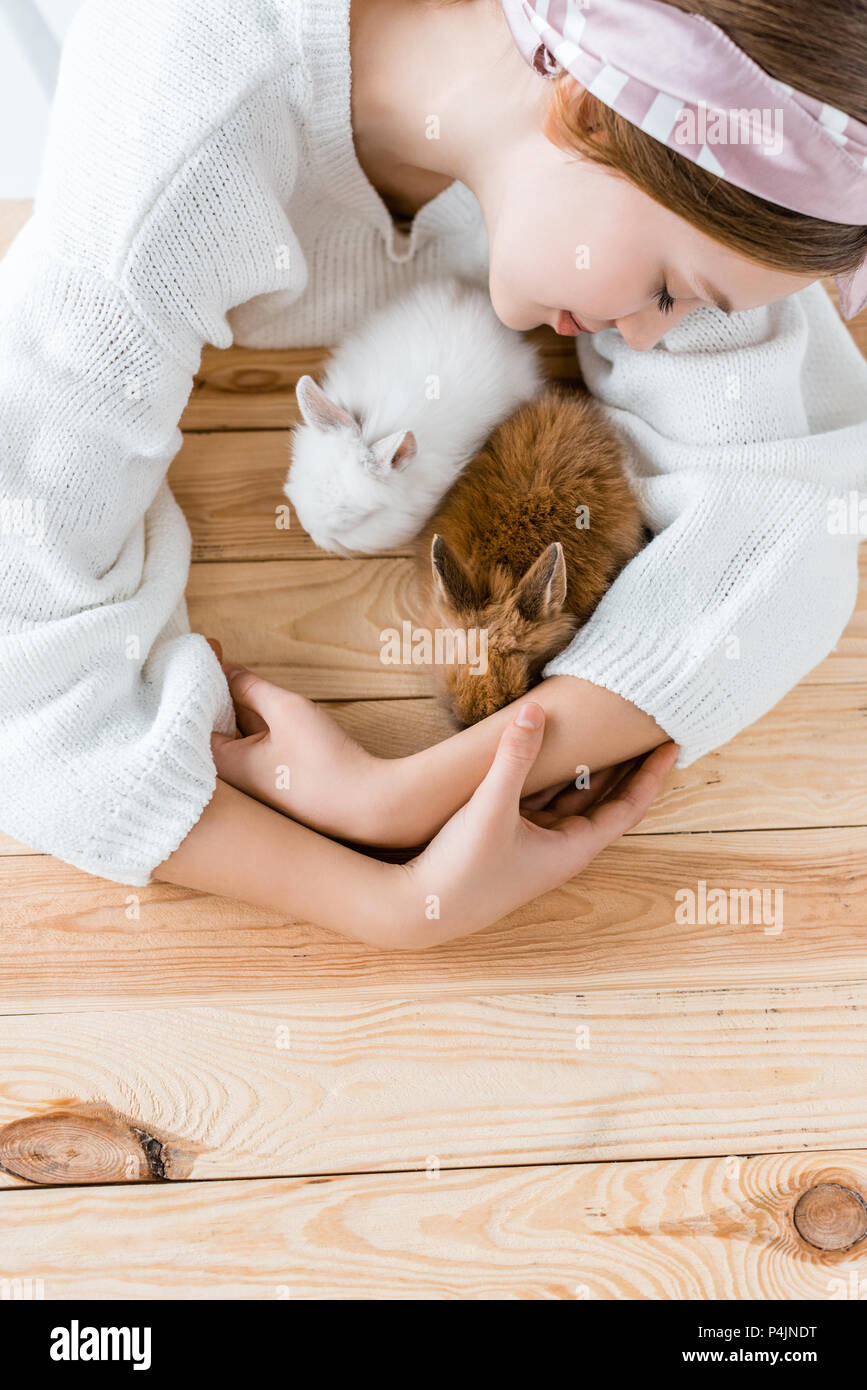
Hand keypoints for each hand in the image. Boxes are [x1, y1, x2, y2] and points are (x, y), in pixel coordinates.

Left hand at [204, 637, 392, 843]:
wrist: (367, 805)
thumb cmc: (323, 763)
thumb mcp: (285, 710)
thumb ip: (251, 687)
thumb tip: (227, 671)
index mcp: (224, 765)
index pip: (193, 717)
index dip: (197, 682)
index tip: (205, 652)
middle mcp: (235, 777)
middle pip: (214, 725)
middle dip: (217, 690)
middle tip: (219, 654)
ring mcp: (257, 781)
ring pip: (238, 734)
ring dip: (239, 705)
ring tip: (237, 672)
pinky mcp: (279, 781)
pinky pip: (258, 744)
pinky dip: (257, 721)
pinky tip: (264, 702)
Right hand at [390, 701, 678, 946]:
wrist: (421, 908)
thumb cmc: (462, 868)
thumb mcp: (490, 808)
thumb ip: (514, 758)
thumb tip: (537, 709)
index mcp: (572, 847)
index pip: (628, 807)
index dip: (652, 775)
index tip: (673, 743)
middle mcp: (560, 846)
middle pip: (605, 798)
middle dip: (625, 764)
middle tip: (645, 725)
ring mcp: (535, 842)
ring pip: (571, 795)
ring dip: (587, 765)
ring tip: (604, 726)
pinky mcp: (509, 838)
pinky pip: (541, 798)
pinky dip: (551, 773)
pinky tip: (548, 746)